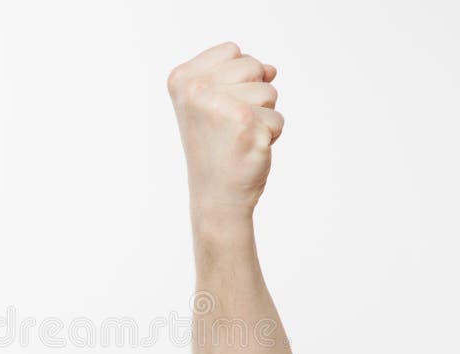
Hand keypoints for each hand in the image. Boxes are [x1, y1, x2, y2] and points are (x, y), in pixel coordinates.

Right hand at [168, 42, 283, 224]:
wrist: (215, 197)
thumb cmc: (215, 151)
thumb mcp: (214, 104)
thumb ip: (238, 76)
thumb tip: (271, 70)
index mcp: (182, 79)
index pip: (233, 51)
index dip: (236, 79)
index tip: (217, 110)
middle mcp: (196, 90)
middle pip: (253, 66)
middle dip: (253, 96)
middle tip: (230, 127)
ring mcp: (220, 106)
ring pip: (269, 92)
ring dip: (263, 117)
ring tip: (238, 139)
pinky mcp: (246, 124)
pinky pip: (278, 118)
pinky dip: (270, 137)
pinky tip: (247, 150)